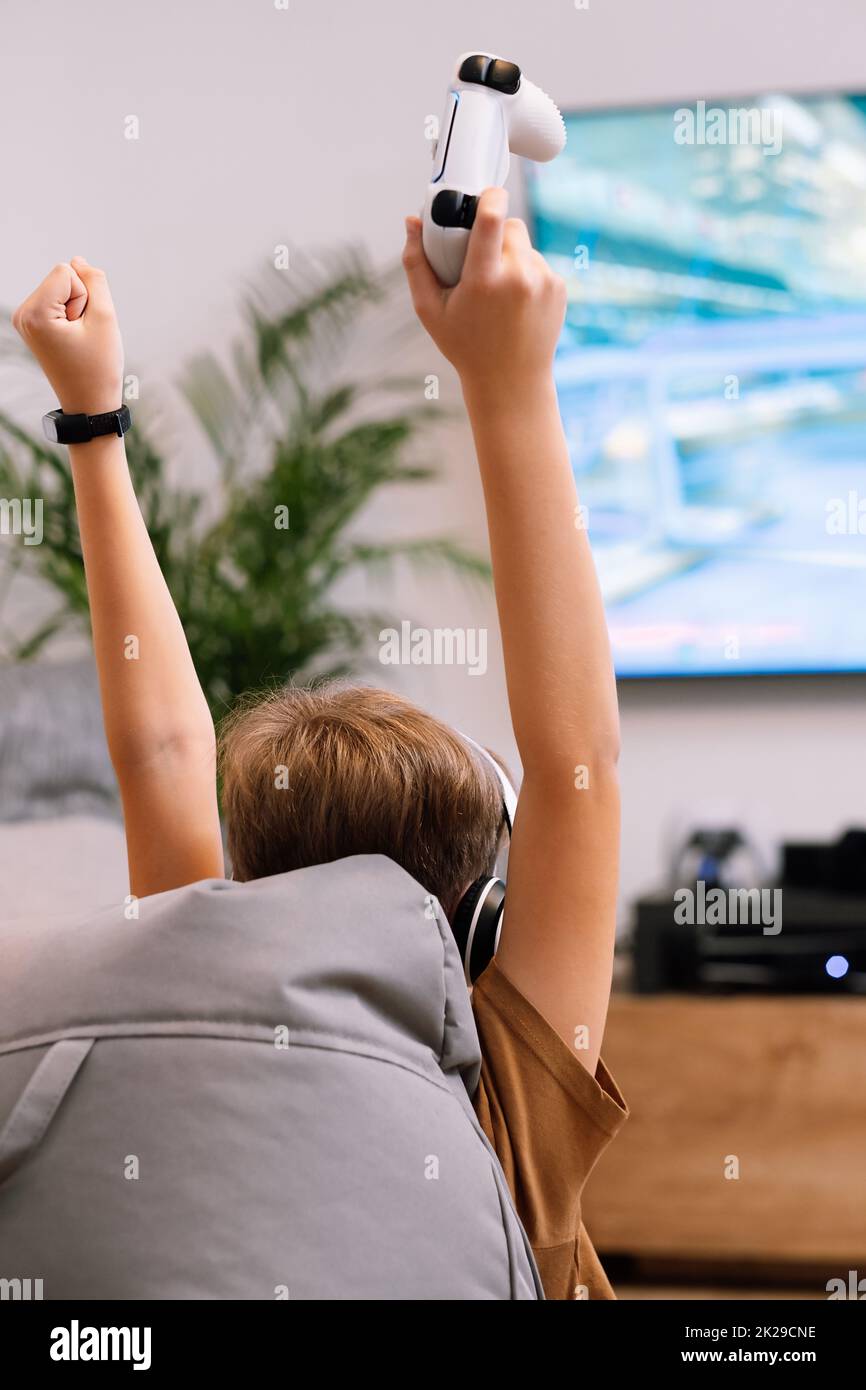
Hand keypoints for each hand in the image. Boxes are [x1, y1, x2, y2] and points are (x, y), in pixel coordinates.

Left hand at [12, 258, 123, 415]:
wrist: (89, 404)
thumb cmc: (99, 367)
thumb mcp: (105, 318)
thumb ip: (95, 281)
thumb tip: (77, 261)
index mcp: (34, 313)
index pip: (66, 271)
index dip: (85, 297)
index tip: (84, 328)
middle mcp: (22, 314)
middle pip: (62, 278)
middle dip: (80, 303)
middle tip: (83, 337)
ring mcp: (24, 320)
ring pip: (61, 289)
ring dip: (78, 311)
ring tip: (79, 341)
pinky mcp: (32, 324)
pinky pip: (57, 301)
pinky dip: (71, 317)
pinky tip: (73, 340)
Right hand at [402, 188, 565, 394]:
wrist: (512, 382)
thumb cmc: (465, 347)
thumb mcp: (429, 311)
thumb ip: (416, 264)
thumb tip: (412, 221)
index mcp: (485, 280)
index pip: (492, 219)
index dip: (489, 197)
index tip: (484, 194)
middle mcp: (518, 277)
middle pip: (509, 224)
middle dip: (495, 232)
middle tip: (481, 260)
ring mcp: (543, 281)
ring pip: (524, 244)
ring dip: (510, 255)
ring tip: (498, 291)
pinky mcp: (559, 287)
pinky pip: (538, 263)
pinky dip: (525, 273)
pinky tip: (515, 303)